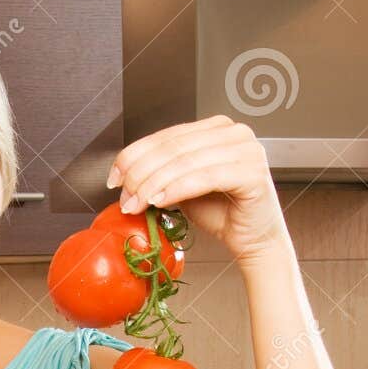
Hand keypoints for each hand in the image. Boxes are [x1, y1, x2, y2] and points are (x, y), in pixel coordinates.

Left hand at [106, 114, 291, 265]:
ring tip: (135, 203)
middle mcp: (234, 132)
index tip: (114, 178)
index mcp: (216, 128)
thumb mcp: (182, 187)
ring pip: (185, 162)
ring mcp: (247, 149)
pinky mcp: (253, 172)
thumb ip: (161, 174)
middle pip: (173, 148)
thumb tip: (124, 176)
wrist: (253, 240)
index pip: (166, 136)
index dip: (133, 155)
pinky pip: (205, 177)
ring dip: (153, 184)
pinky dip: (177, 189)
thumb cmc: (221, 212)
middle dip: (140, 173)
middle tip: (124, 196)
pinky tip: (158, 202)